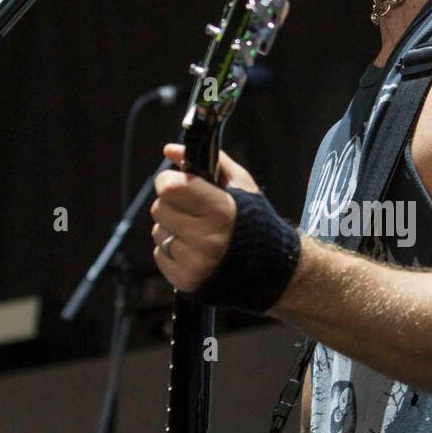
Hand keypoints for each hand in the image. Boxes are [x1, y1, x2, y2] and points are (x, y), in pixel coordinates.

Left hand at [151, 144, 259, 293]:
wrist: (273, 269)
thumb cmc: (255, 221)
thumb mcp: (241, 185)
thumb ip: (208, 162)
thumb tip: (170, 150)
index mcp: (221, 210)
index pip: (168, 187)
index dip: (170, 181)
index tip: (180, 184)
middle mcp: (207, 238)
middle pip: (159, 209)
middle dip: (172, 205)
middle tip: (192, 211)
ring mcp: (196, 263)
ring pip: (158, 233)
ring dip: (172, 230)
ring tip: (198, 234)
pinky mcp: (186, 282)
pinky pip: (160, 256)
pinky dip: (172, 252)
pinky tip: (195, 252)